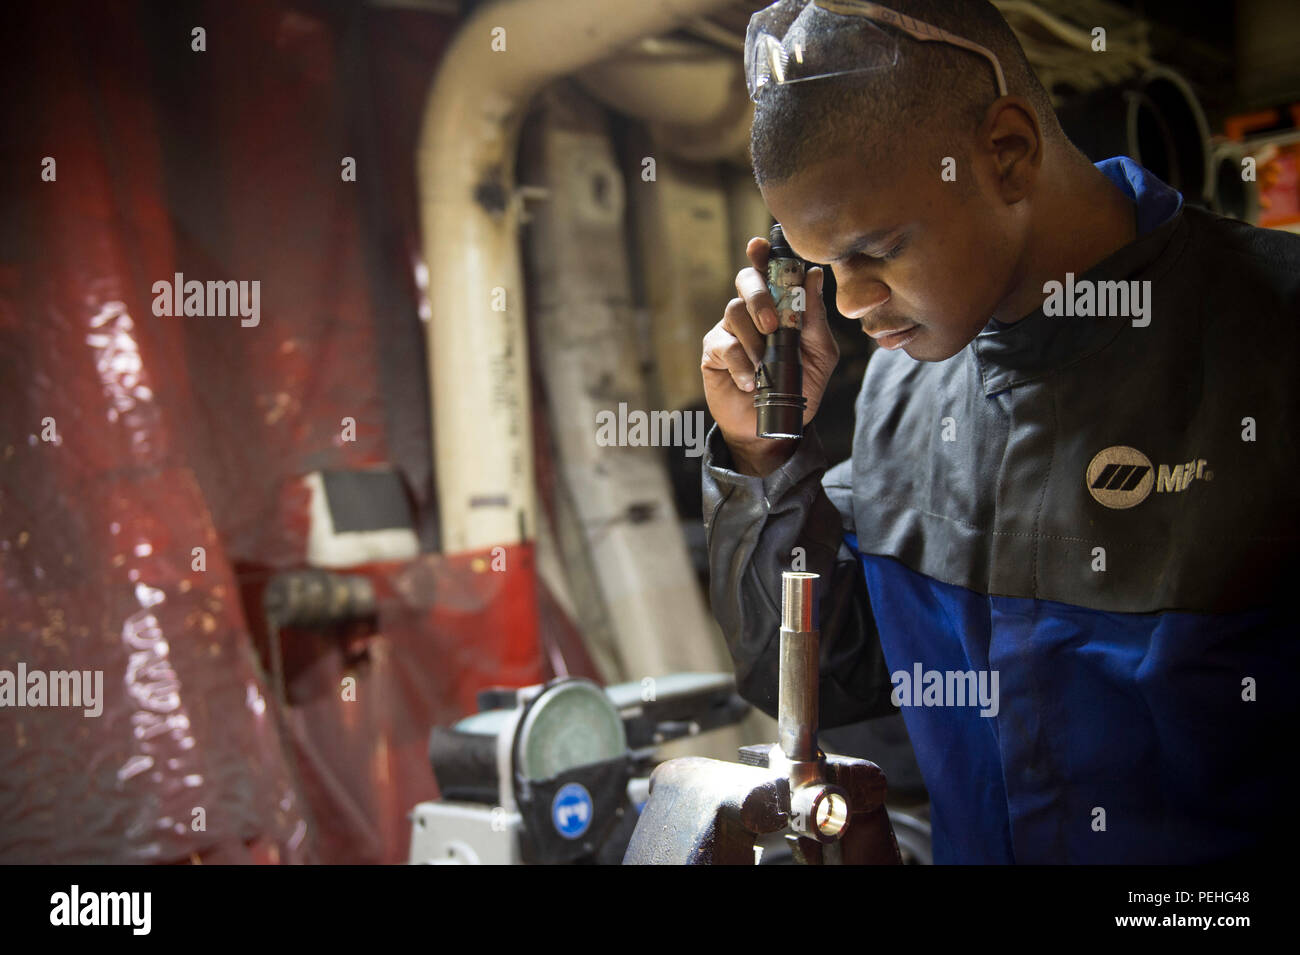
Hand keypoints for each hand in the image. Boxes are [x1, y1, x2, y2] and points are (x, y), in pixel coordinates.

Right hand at [701, 235, 838, 474]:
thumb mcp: (820, 354)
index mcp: (779, 306)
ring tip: (766, 368)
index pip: (769, 271)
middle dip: (759, 296)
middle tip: (773, 325)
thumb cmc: (799, 387)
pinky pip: (725, 345)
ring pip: (734, 312)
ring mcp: (730, 330)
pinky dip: (742, 364)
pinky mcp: (714, 352)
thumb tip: (814, 275)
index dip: (762, 254)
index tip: (759, 245)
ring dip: (755, 341)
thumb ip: (815, 317)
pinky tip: (752, 382)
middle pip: (746, 281)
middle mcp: (752, 312)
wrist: (774, 427)